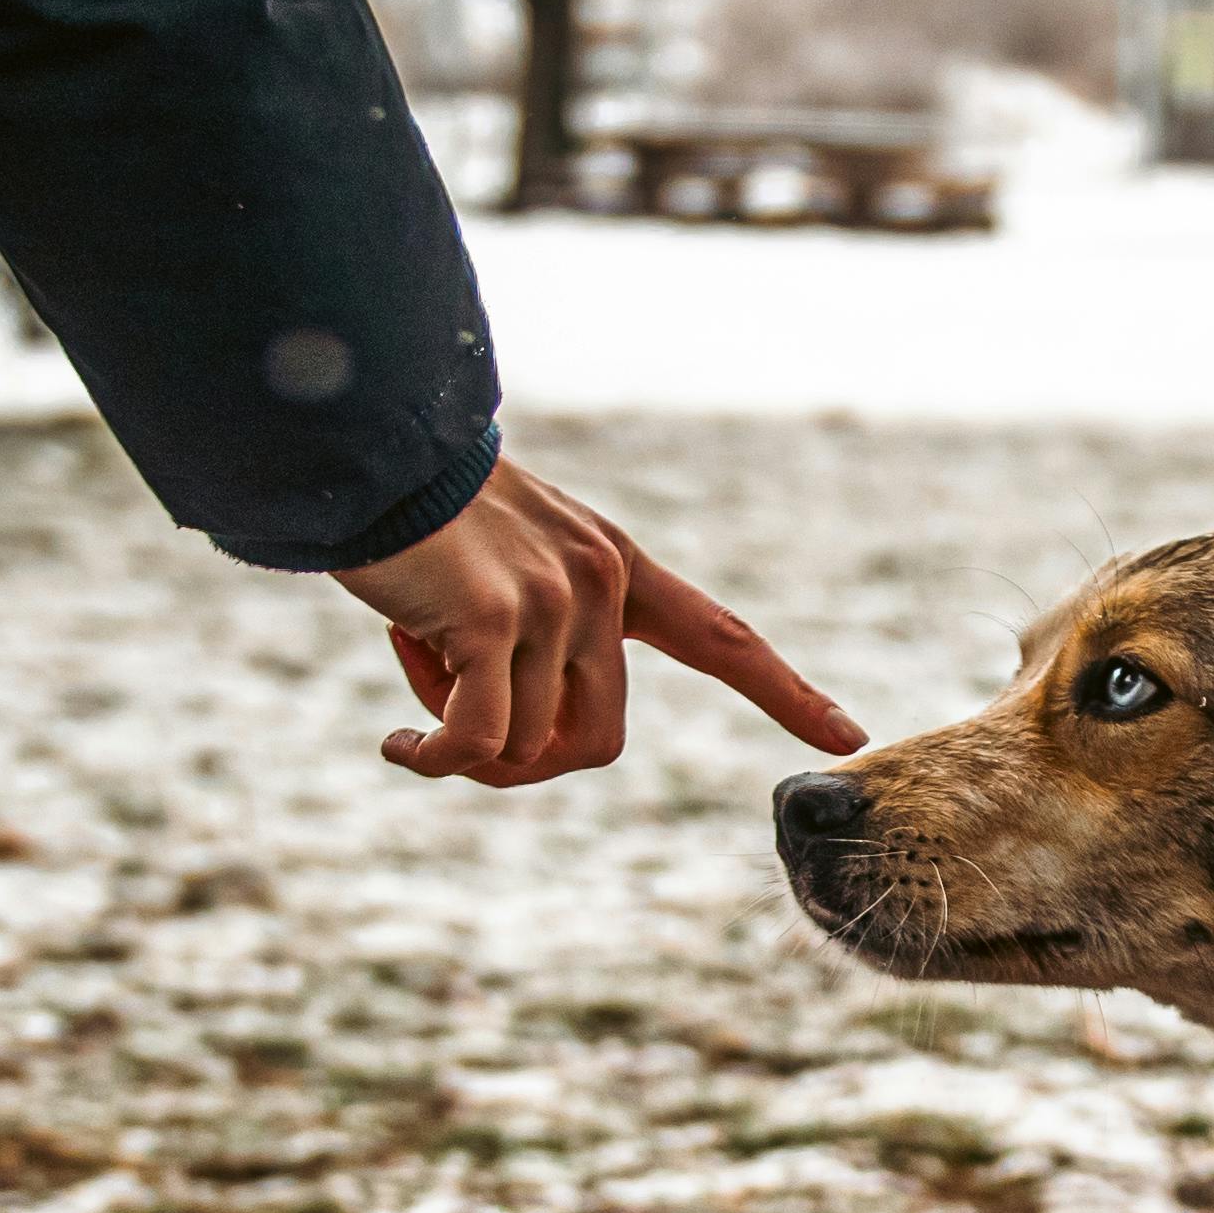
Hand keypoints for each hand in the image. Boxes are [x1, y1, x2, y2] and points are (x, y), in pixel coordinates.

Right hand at [336, 453, 865, 787]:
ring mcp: (557, 601)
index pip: (720, 636)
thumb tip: (502, 746)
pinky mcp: (499, 621)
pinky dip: (434, 759)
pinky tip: (394, 746)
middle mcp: (602, 583)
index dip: (784, 690)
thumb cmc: (413, 516)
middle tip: (447, 742)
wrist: (363, 449)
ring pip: (524, 747)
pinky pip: (477, 743)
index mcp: (614, 567)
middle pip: (595, 742)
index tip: (850, 733)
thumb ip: (531, 641)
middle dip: (521, 764)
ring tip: (409, 666)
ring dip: (454, 738)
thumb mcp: (497, 571)